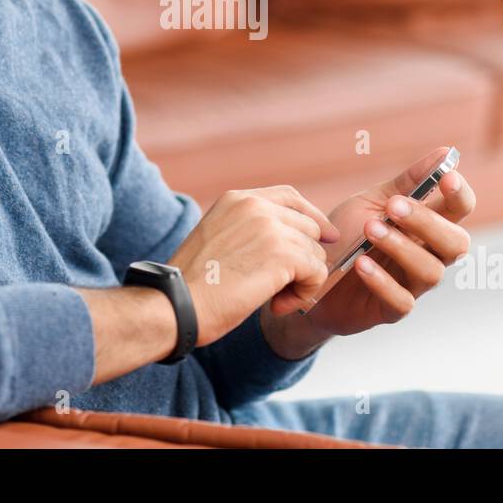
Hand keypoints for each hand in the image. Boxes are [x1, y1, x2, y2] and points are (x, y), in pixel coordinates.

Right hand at [166, 186, 340, 346]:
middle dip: (304, 258)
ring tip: (275, 300)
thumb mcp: (218, 239)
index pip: (290, 196)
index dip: (312, 216)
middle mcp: (255, 206)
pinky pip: (317, 272)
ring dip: (302, 281)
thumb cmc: (193, 284)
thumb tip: (290, 241)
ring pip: (315, 252)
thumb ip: (249, 231)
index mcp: (237, 199)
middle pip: (308, 227)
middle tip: (281, 288)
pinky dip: (305, 293)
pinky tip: (278, 306)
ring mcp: (270, 227)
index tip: (325, 236)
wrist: (177, 303)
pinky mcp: (282, 254)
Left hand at [298, 147, 474, 337]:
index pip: (460, 209)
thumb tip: (445, 152)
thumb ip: (407, 182)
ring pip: (431, 271)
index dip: (460, 194)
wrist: (309, 274)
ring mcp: (412, 284)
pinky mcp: (391, 310)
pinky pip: (401, 301)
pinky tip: (361, 264)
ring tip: (370, 230)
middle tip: (394, 206)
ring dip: (401, 247)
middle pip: (455, 243)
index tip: (447, 176)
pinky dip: (382, 281)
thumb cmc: (347, 235)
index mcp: (428, 225)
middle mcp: (429, 255)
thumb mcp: (371, 202)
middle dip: (428, 222)